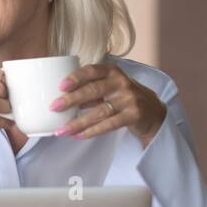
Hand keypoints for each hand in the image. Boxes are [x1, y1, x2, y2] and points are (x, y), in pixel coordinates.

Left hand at [50, 63, 165, 147]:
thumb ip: (90, 89)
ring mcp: (129, 99)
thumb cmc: (122, 96)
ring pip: (99, 111)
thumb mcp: (108, 87)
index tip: (61, 86)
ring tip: (61, 131)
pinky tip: (78, 135)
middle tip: (53, 107)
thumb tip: (59, 98)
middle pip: (93, 90)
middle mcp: (121, 83)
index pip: (91, 71)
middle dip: (71, 100)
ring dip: (78, 122)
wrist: (153, 111)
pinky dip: (92, 131)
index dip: (76, 77)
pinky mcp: (134, 115)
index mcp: (111, 72)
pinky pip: (109, 124)